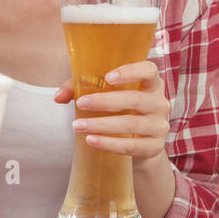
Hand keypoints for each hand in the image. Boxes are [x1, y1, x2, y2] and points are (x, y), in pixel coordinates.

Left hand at [52, 59, 170, 166]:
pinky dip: (109, 143)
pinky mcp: (154, 147)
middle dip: (104, 101)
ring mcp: (159, 126)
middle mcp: (160, 102)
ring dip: (101, 125)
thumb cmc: (119, 109)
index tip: (108, 77)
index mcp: (151, 83)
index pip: (149, 70)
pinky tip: (91, 140)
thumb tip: (58, 96)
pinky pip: (131, 146)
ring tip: (78, 126)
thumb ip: (79, 89)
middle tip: (80, 103)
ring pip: (131, 124)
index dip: (131, 72)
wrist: (139, 142)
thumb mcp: (104, 94)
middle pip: (135, 99)